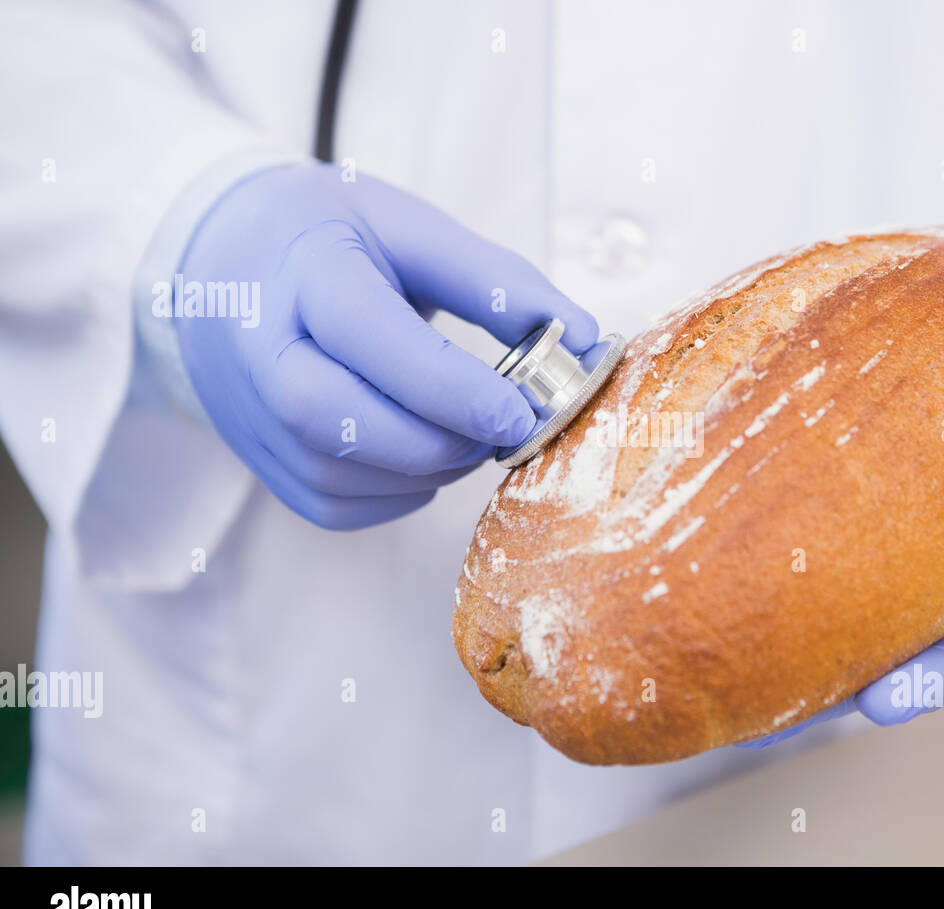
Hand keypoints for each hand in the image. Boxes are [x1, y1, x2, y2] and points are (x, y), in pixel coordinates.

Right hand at [172, 163, 595, 528]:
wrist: (217, 257)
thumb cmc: (328, 236)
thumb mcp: (410, 227)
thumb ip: (498, 282)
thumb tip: (587, 340)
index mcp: (302, 272)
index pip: (369, 339)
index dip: (452, 388)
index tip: (521, 411)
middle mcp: (258, 351)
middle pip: (339, 422)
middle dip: (440, 440)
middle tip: (503, 426)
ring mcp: (248, 414)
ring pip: (339, 477)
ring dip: (426, 471)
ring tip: (467, 433)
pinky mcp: (258, 459)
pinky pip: (333, 507)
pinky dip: (395, 496)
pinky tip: (423, 456)